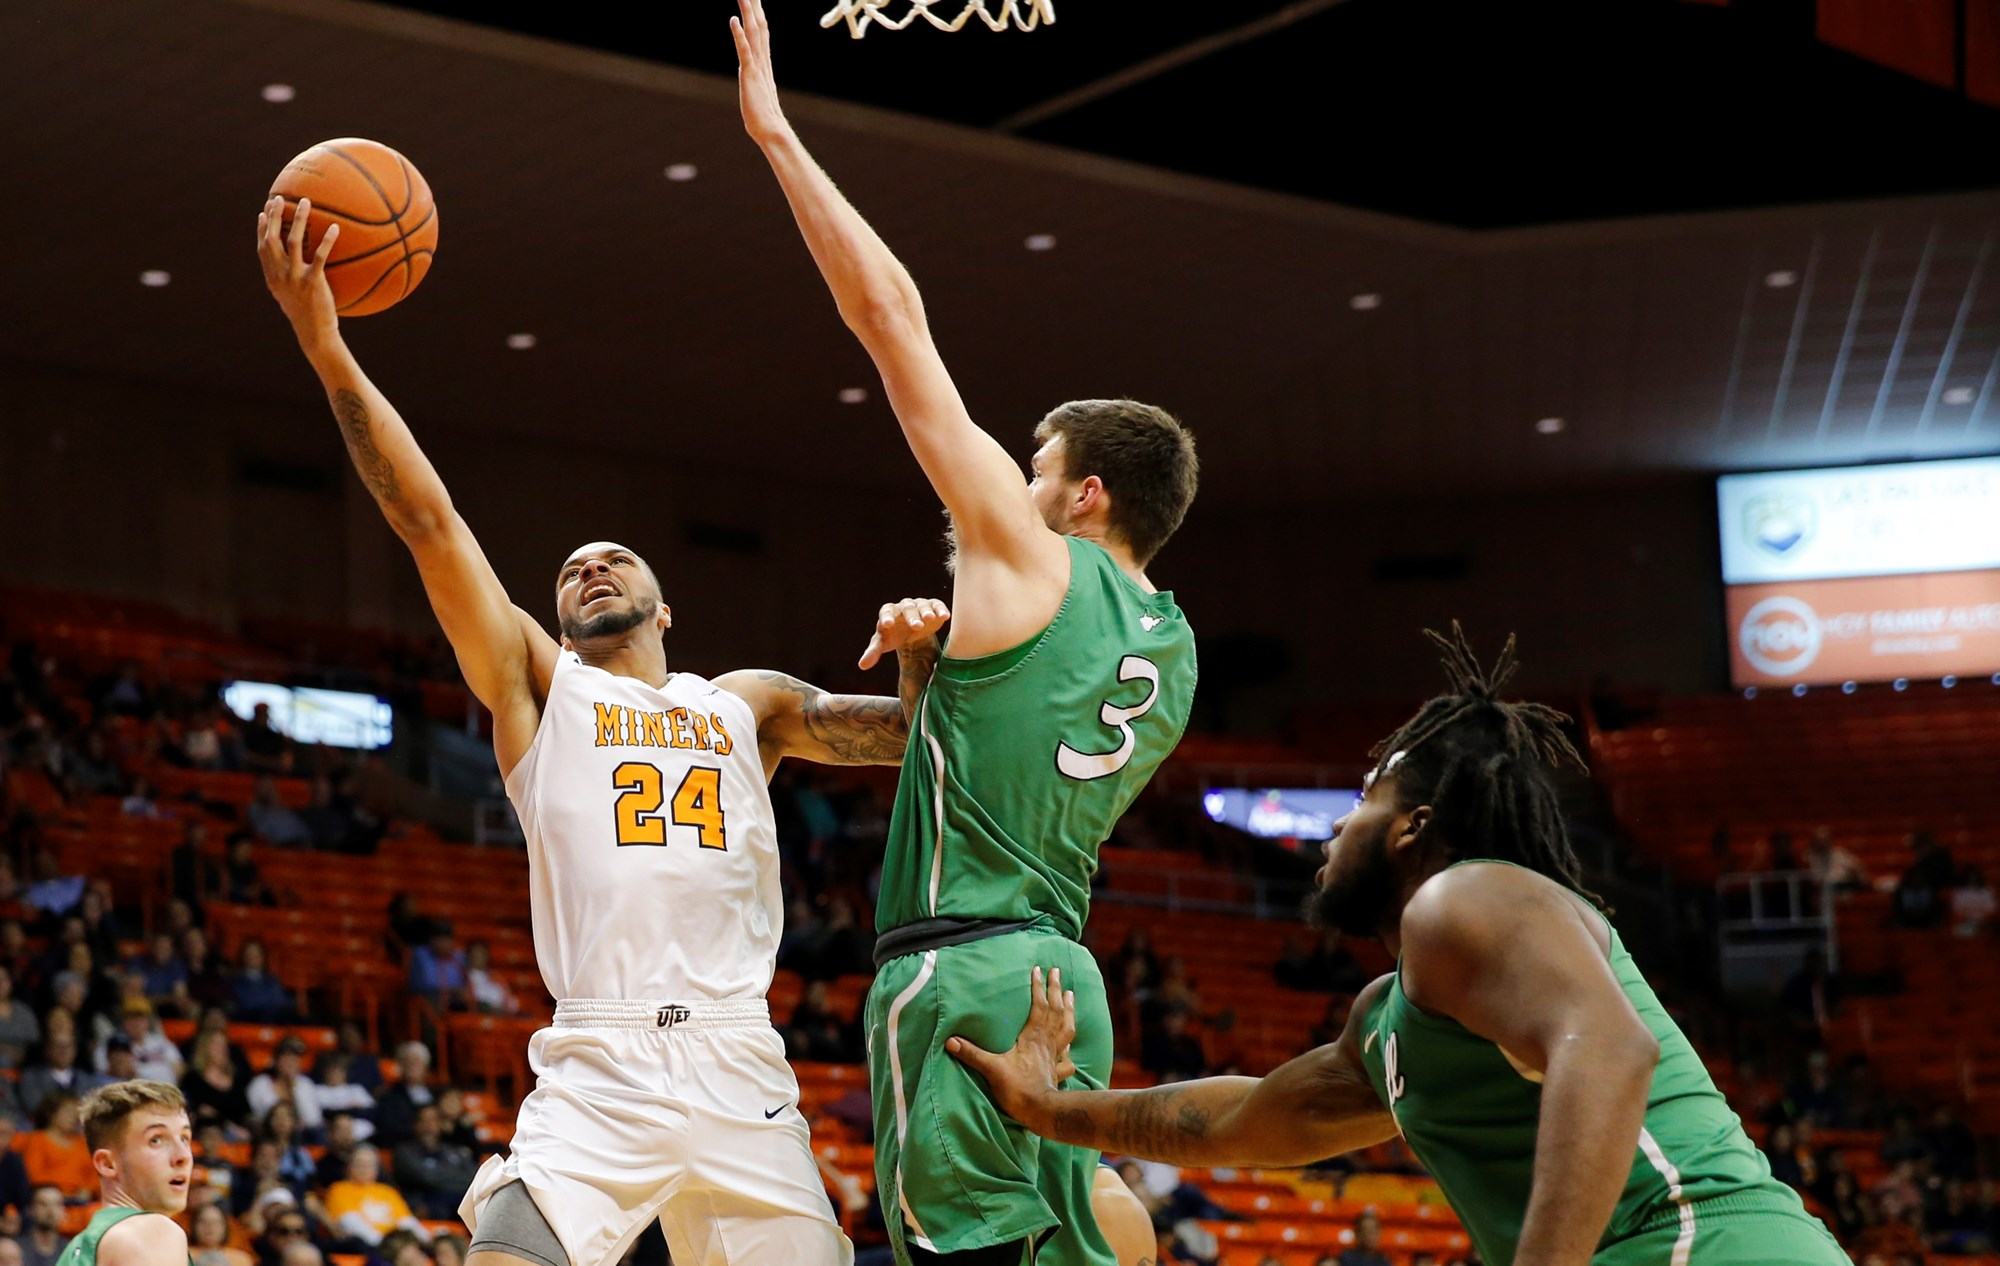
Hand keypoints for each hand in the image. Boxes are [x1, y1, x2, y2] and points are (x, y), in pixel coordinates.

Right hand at [257, 194, 339, 348]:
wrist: (314, 333)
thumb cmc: (305, 315)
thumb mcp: (290, 296)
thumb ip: (288, 279)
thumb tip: (293, 266)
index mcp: (272, 277)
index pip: (263, 248)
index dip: (262, 229)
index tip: (264, 211)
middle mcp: (279, 274)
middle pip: (273, 239)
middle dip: (275, 216)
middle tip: (279, 198)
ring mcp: (295, 277)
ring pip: (293, 241)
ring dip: (298, 219)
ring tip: (305, 202)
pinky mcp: (313, 282)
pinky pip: (320, 256)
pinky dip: (327, 240)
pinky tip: (335, 228)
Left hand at [731, 0, 791, 144]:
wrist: (771, 131)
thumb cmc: (763, 117)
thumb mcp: (757, 92)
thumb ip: (756, 81)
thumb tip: (754, 78)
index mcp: (764, 62)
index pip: (761, 31)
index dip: (757, 11)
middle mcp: (762, 60)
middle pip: (759, 25)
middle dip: (754, 4)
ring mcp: (757, 67)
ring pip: (753, 32)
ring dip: (747, 11)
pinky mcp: (750, 76)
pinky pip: (744, 51)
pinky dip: (739, 35)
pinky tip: (733, 20)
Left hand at [858, 597, 949, 669]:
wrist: (911, 633)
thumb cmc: (894, 636)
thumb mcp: (883, 644)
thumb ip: (873, 652)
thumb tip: (862, 666)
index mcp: (889, 612)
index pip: (886, 611)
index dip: (886, 617)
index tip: (887, 625)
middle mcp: (904, 606)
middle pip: (907, 609)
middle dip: (912, 617)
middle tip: (916, 626)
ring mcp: (919, 605)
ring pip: (922, 605)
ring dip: (926, 611)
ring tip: (930, 619)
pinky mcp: (933, 606)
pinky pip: (937, 605)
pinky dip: (940, 609)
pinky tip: (945, 616)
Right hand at [946, 966, 1076, 1125]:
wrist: (1039, 1111)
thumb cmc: (1017, 1087)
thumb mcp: (991, 1068)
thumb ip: (971, 1053)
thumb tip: (950, 1041)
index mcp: (1033, 1036)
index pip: (1038, 1006)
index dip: (1038, 987)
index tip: (1038, 970)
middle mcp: (1046, 1042)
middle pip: (1055, 1011)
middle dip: (1056, 989)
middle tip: (1058, 971)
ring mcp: (1054, 1056)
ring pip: (1066, 1027)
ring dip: (1069, 1010)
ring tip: (1072, 995)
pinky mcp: (1056, 1071)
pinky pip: (1067, 1056)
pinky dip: (1069, 1047)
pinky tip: (1070, 1045)